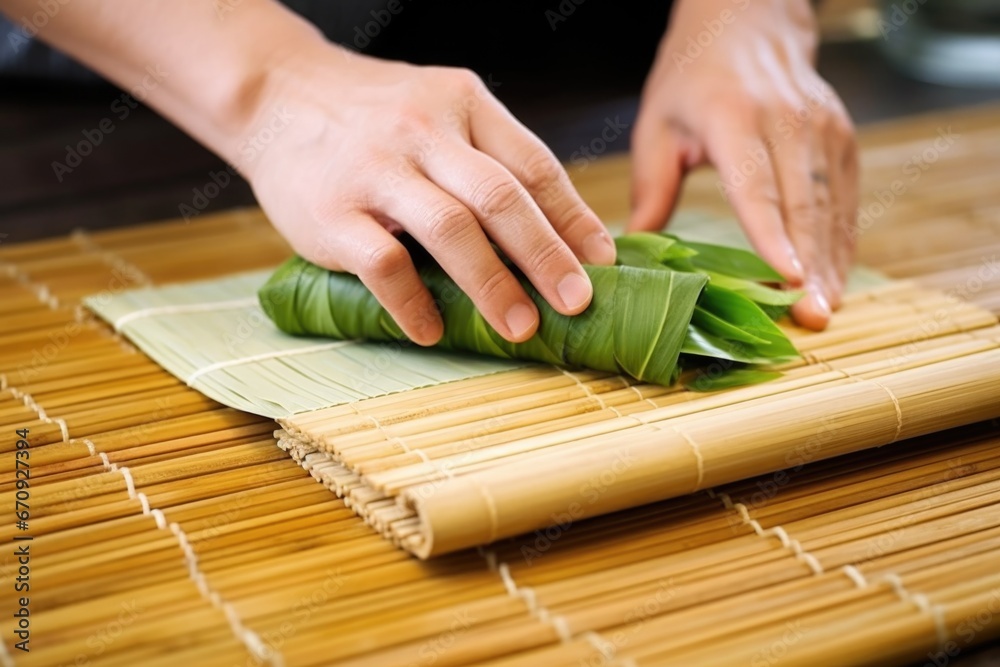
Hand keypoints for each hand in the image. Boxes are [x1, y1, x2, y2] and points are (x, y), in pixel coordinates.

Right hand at [243, 46, 615, 345]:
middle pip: (501, 197)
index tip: (602, 262)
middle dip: (546, 257)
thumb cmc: (372, 114)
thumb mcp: (438, 108)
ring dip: (493, 285)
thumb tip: (555, 229)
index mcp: (463, 104)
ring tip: (522, 328)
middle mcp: (424, 131)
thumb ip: (488, 155)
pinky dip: (414, 303)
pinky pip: (384, 265)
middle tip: (577, 303)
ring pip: (450, 229)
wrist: (276, 93)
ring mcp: (375, 170)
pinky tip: (432, 330)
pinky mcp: (331, 212)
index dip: (573, 218)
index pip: (532, 164)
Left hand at [630, 0, 857, 329]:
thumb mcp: (657, 123)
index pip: (757, 185)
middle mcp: (788, 121)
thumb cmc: (693, 78)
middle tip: (810, 317)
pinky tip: (834, 279)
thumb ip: (651, 186)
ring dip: (831, 262)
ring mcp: (822, 128)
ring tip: (823, 311)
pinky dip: (841, 241)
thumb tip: (633, 248)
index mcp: (735, 117)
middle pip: (803, 203)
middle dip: (809, 265)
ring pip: (831, 206)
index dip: (772, 234)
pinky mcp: (842, 138)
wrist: (748, 23)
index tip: (787, 277)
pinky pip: (845, 199)